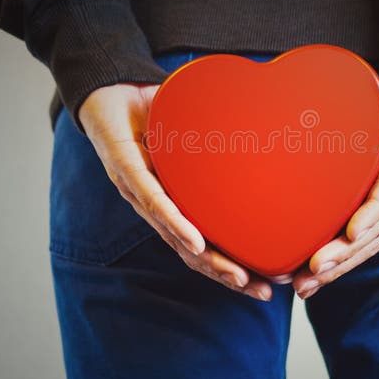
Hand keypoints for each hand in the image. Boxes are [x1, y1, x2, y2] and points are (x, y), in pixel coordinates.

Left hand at [78, 82, 281, 300]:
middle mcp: (153, 205)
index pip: (201, 247)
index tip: (266, 282)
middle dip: (227, 276)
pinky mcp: (124, 168)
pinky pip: (152, 200)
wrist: (108, 86)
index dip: (230, 268)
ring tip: (238, 277)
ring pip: (174, 236)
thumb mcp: (198, 134)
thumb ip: (226, 146)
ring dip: (208, 260)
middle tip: (263, 292)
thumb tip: (270, 141)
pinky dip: (175, 222)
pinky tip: (195, 241)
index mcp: (171, 202)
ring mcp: (137, 189)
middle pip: (191, 253)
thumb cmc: (154, 113)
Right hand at [291, 69, 378, 299]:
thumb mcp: (366, 138)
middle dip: (338, 268)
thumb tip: (295, 156)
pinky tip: (354, 230)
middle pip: (374, 241)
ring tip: (320, 266)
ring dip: (350, 249)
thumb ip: (342, 155)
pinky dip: (374, 210)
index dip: (340, 265)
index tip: (305, 284)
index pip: (369, 241)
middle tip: (303, 286)